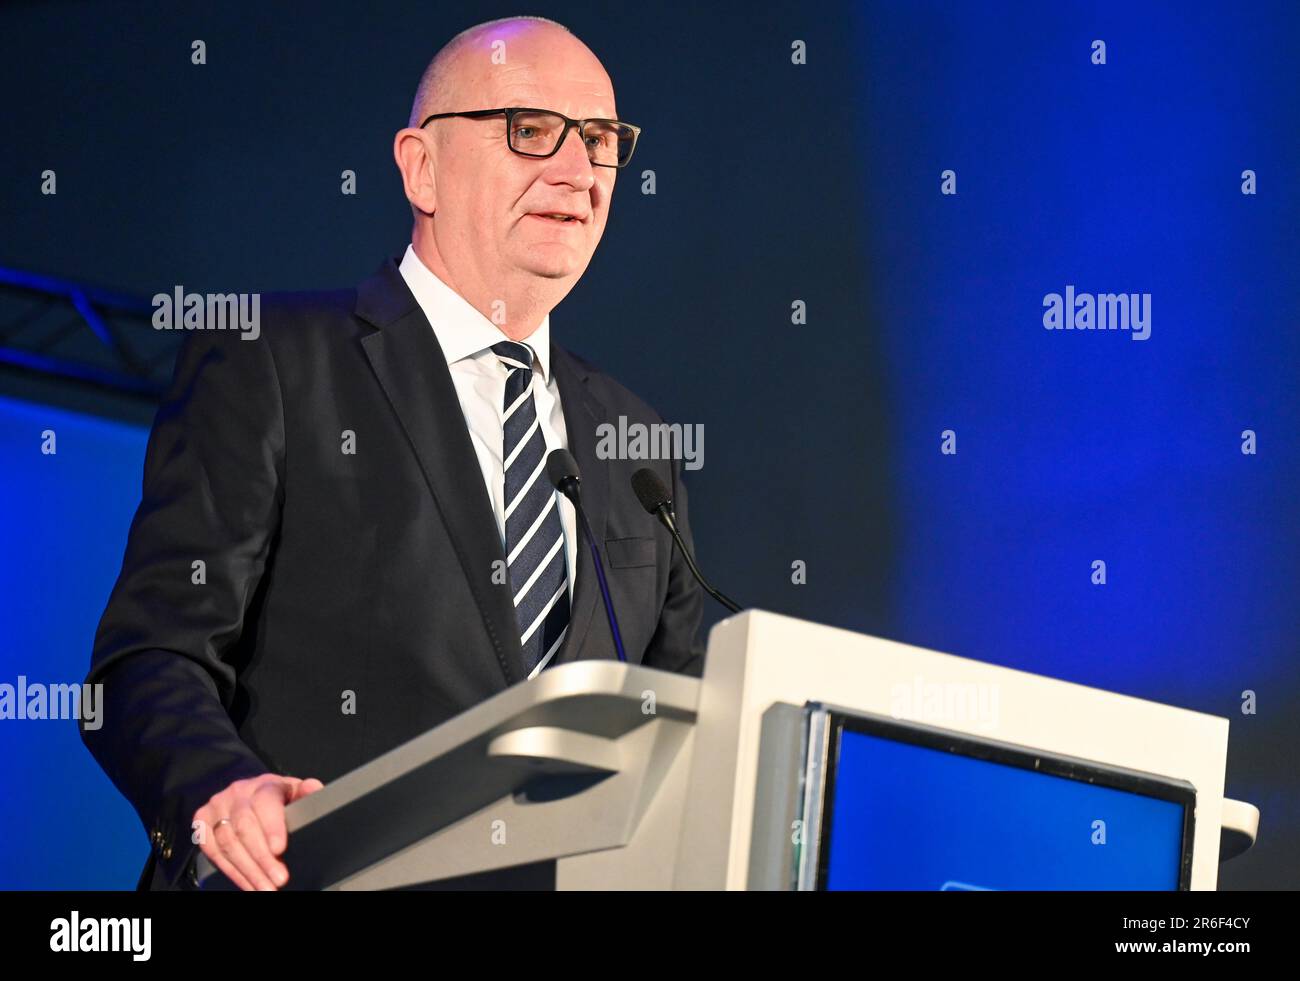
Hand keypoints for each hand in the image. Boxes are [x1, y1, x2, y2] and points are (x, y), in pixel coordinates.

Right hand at [192, 773, 323, 890]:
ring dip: (247, 871)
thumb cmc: (279, 799)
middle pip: (245, 828)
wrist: (249, 796)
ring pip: (228, 843)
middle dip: (262, 858)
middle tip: (278, 881)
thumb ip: (308, 792)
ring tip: (266, 889)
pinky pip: (213, 852)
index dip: (271, 826)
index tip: (279, 850)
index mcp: (264, 784)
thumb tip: (313, 788)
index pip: (265, 802)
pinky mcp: (202, 822)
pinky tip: (248, 885)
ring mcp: (216, 806)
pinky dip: (231, 872)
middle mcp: (237, 792)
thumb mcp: (296, 792)